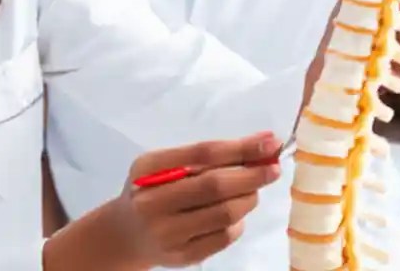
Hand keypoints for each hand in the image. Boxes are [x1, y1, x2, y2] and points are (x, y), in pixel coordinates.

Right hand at [114, 133, 280, 266]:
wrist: (126, 233)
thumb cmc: (152, 190)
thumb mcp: (163, 165)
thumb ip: (203, 157)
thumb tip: (260, 146)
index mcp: (147, 168)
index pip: (202, 153)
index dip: (240, 148)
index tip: (269, 142)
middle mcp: (152, 201)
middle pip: (215, 185)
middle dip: (252, 175)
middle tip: (272, 168)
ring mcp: (167, 232)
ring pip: (225, 213)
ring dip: (248, 199)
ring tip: (252, 190)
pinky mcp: (182, 256)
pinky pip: (224, 237)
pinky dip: (238, 222)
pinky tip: (235, 214)